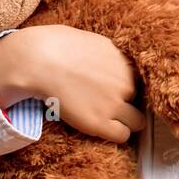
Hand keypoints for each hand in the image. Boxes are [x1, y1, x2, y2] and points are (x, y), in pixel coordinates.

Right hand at [0, 25, 146, 143]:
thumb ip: (109, 55)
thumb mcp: (94, 42)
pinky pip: (122, 136)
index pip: (138, 82)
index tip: (113, 90)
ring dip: (124, 121)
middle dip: (126, 103)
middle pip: (139, 101)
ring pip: (136, 122)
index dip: (125, 87)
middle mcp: (125, 84)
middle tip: (106, 104)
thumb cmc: (57, 46)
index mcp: (125, 63)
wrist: (39, 61)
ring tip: (106, 119)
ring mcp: (114, 104)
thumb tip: (108, 61)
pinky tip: (102, 128)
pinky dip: (115, 134)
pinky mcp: (99, 123)